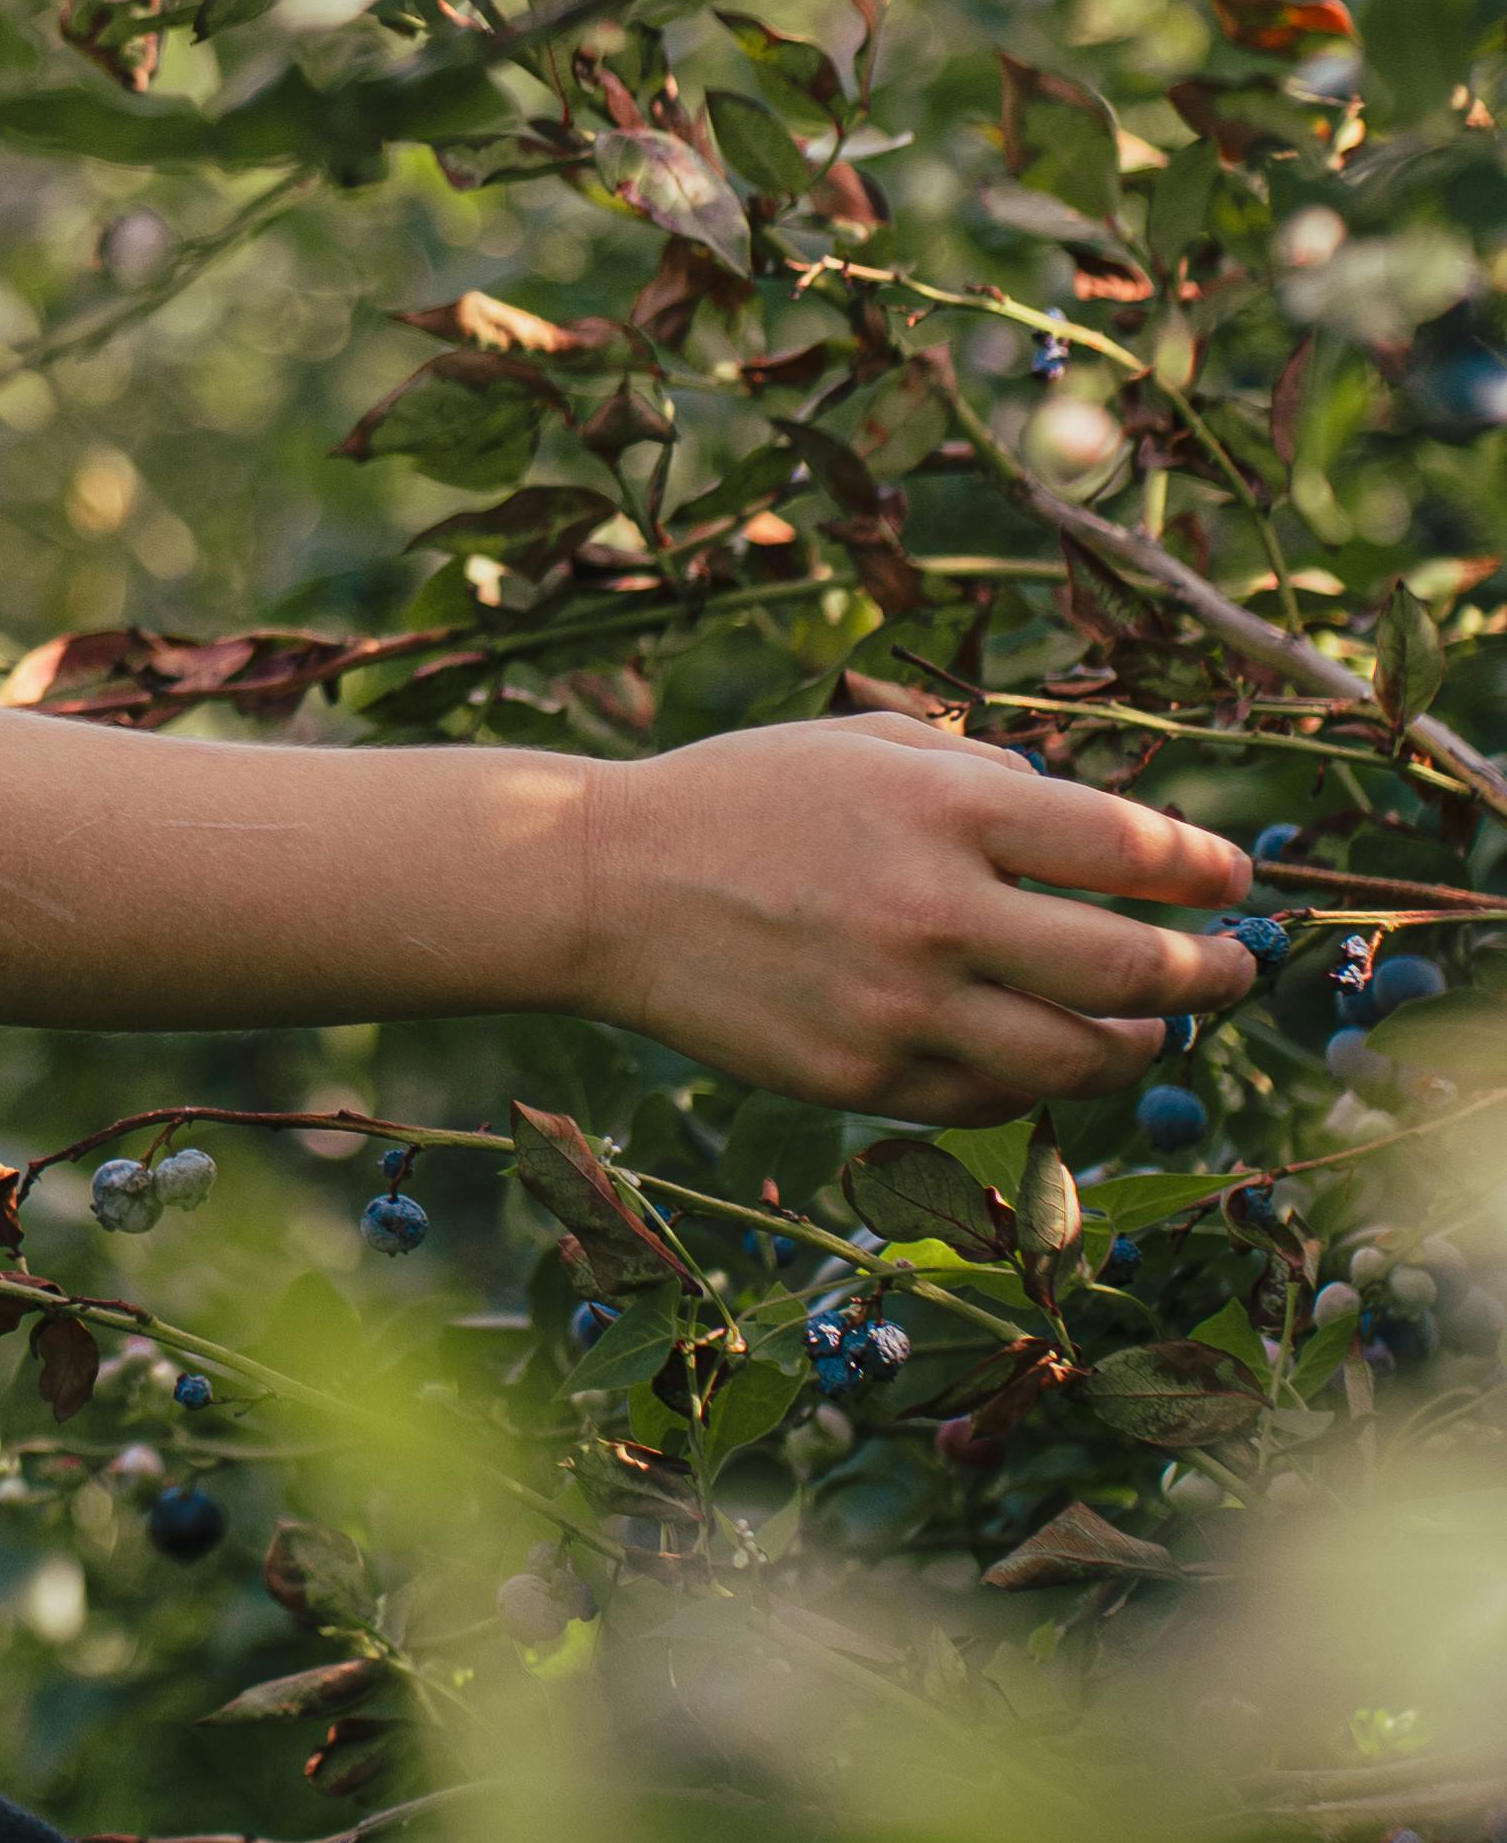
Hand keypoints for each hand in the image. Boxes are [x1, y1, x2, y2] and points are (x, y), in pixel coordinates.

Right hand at [582, 706, 1252, 1119]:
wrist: (606, 885)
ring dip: (1142, 1046)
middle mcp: (937, 912)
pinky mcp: (862, 1080)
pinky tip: (1046, 1052)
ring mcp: (901, 1009)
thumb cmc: (745, 797)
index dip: (1208, 871)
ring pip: (1082, 1060)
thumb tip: (1098, 833)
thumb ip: (990, 777)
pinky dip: (1042, 1079)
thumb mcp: (870, 744)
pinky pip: (994, 1098)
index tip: (1235, 881)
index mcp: (946, 809)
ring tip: (1152, 1029)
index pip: (1134, 850)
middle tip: (1231, 969)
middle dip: (1210, 973)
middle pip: (1135, 969)